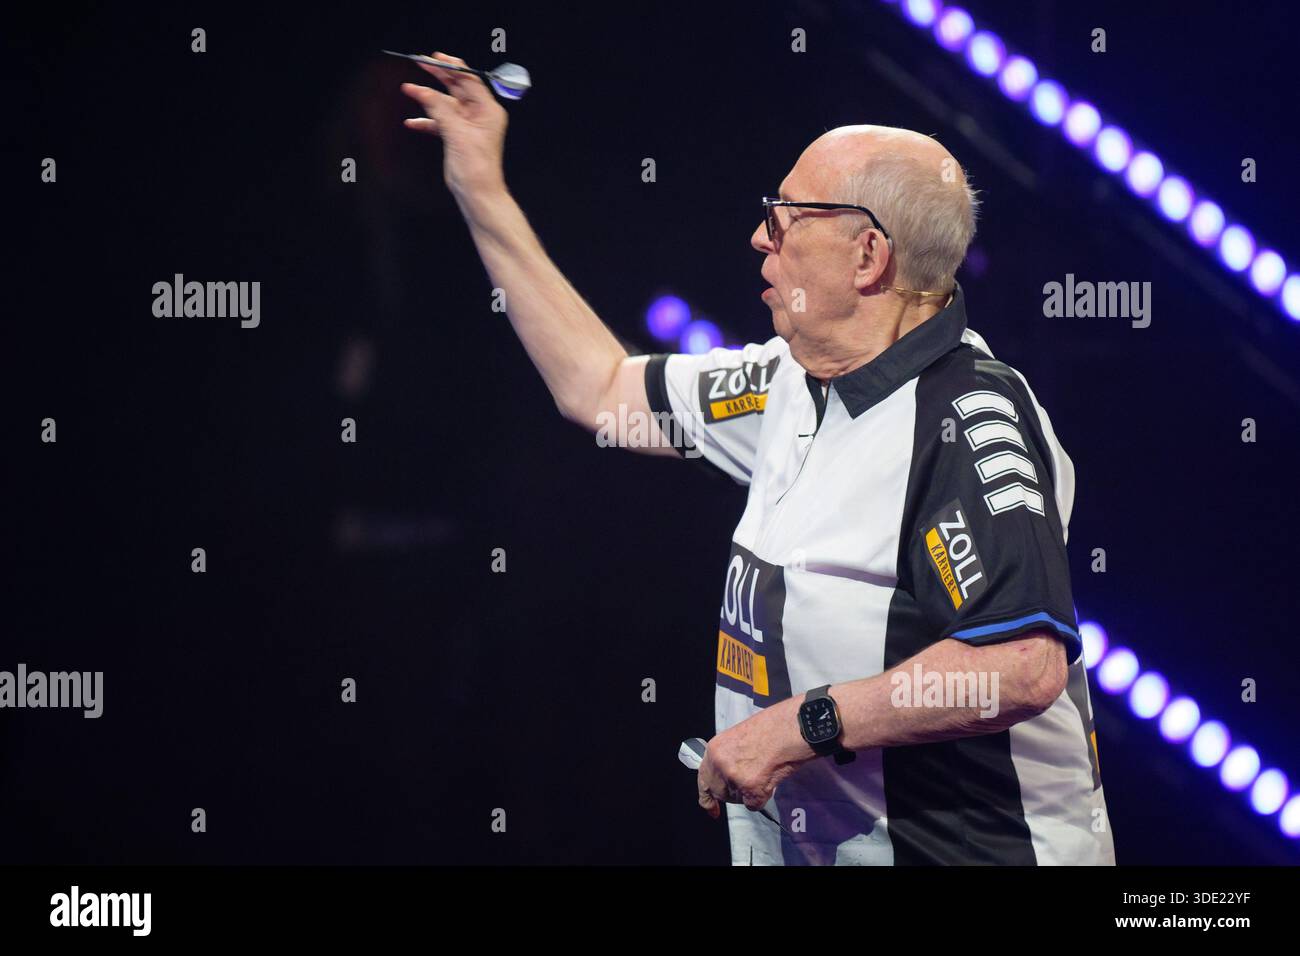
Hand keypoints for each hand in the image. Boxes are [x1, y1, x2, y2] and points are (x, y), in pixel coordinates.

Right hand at [400, 51, 507, 196]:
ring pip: (445, 105)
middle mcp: (479, 115)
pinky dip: (426, 121)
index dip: (452, 67)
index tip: (435, 58)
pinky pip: (440, 123)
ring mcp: (468, 126)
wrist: (477, 193)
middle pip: (456, 88)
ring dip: (427, 98)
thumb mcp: (457, 133)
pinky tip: (412, 122)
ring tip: (409, 89)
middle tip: (419, 62)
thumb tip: (424, 92)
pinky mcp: (457, 138)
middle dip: (437, 76)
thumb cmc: (477, 168)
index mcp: (487, 110)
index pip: (469, 80)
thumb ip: (440, 109)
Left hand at [697, 698, 814, 819]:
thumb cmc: (772, 728)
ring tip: (764, 771)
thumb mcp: (738, 739)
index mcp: (714, 749)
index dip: (707, 797)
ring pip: (738, 799)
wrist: (790, 728)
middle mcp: (719, 764)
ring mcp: (733, 777)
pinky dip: (764, 796)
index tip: (712, 810)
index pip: (703, 779)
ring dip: (750, 793)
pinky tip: (770, 778)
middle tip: (750, 782)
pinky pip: (754, 804)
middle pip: (720, 793)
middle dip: (735, 793)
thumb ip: (729, 758)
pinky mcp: (750, 788)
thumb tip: (730, 776)